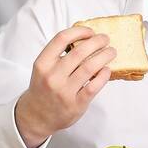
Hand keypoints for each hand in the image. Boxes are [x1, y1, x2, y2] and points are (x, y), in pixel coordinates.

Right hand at [13, 26, 114, 147]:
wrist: (36, 116)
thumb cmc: (43, 88)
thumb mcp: (43, 69)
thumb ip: (58, 55)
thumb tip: (85, 38)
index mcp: (43, 64)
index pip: (61, 39)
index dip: (79, 31)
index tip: (90, 31)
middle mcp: (52, 76)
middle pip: (79, 51)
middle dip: (97, 41)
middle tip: (105, 39)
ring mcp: (64, 91)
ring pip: (90, 67)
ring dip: (104, 56)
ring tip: (111, 51)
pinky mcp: (76, 104)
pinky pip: (94, 86)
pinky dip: (103, 75)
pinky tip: (107, 70)